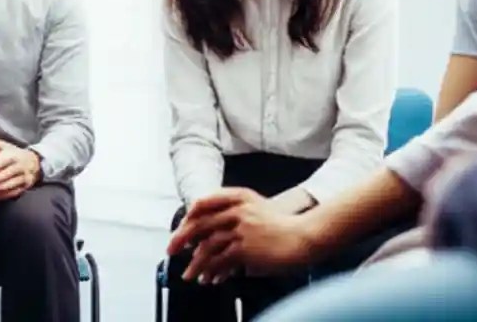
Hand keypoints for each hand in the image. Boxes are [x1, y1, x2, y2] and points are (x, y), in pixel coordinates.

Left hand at [0, 132, 41, 200]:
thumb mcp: (3, 146)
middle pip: (4, 175)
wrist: (34, 163)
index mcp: (13, 156)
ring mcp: (23, 178)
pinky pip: (12, 193)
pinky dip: (0, 195)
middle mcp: (20, 167)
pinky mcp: (24, 188)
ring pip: (8, 186)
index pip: (2, 161)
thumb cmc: (12, 155)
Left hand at [167, 188, 312, 283]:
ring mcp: (241, 229)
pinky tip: (209, 279)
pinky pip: (221, 261)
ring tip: (189, 275)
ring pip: (208, 246)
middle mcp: (237, 210)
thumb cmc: (283, 226)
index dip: (189, 216)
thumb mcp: (258, 209)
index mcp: (239, 197)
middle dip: (181, 238)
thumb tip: (210, 234)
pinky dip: (213, 271)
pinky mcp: (246, 248)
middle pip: (200, 224)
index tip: (181, 229)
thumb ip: (235, 214)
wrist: (305, 236)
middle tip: (171, 250)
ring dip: (196, 263)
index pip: (204, 202)